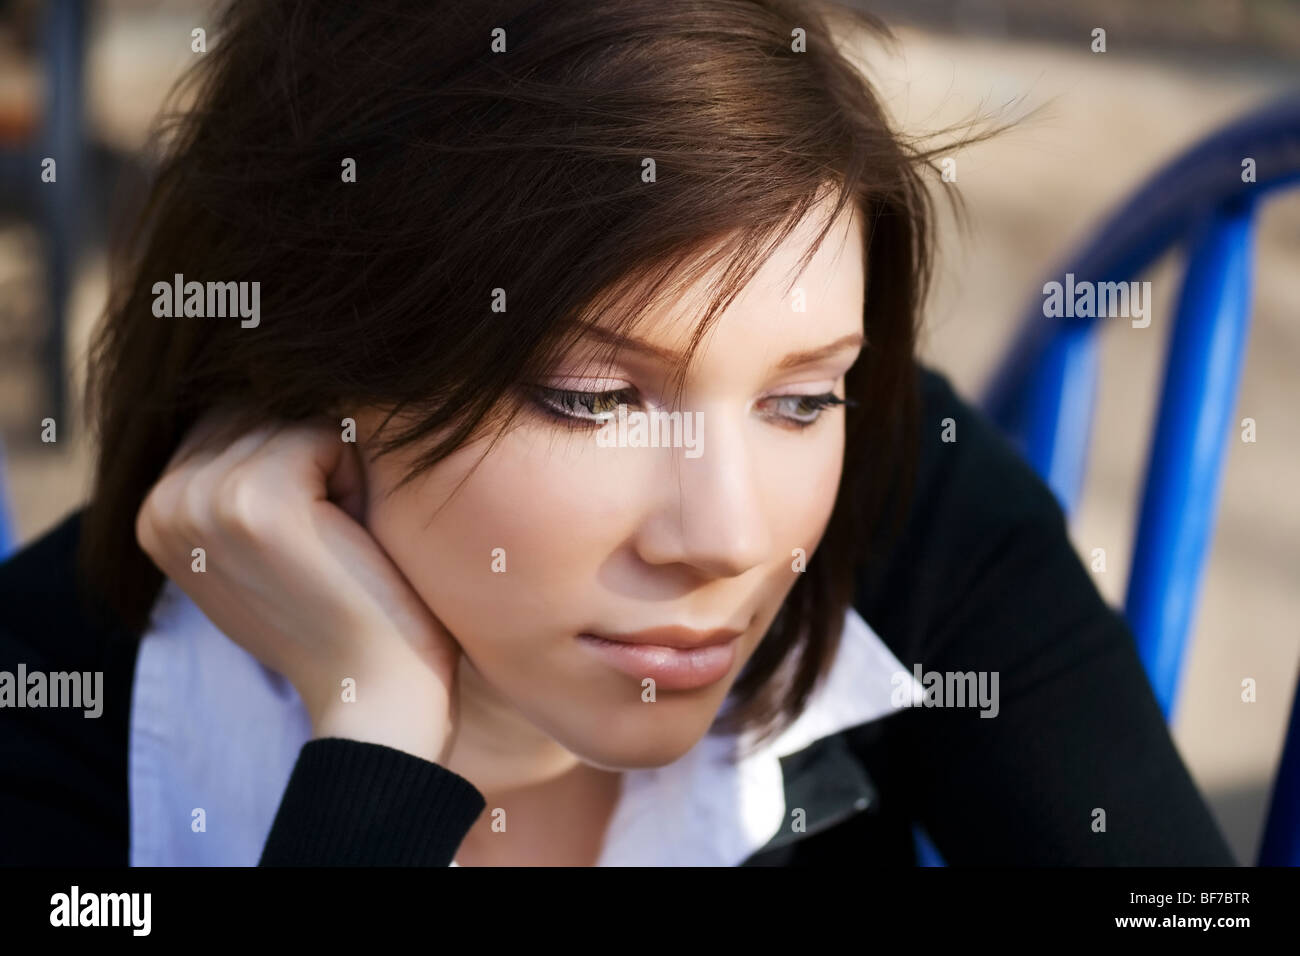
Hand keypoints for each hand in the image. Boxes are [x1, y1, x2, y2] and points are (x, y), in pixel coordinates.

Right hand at [135, 410, 460, 764]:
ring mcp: (205, 497)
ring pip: (295, 416)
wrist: (372, 692)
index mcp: (153, 511)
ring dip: (338, 470)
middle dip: (314, 459)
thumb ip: (237, 479)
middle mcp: (164, 500)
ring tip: (337, 543)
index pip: (232, 417)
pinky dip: (357, 479)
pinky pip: (326, 433)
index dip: (291, 463)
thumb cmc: (338, 616)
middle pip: (260, 407)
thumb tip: (264, 388)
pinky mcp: (259, 497)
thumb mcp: (261, 548)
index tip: (303, 544)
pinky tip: (350, 540)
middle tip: (328, 544)